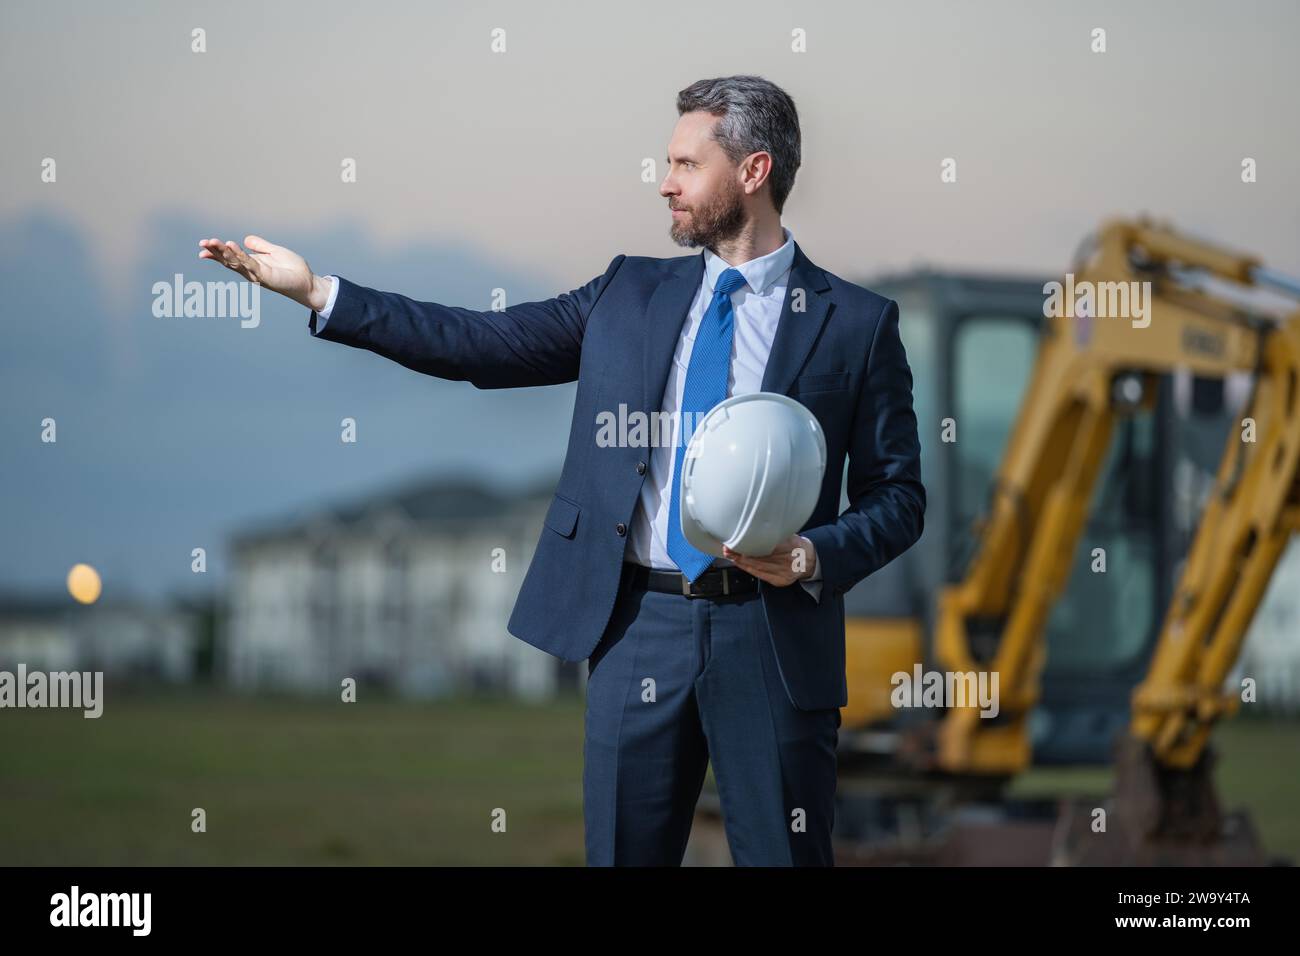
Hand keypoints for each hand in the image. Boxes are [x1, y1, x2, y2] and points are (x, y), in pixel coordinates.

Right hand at [198, 235, 328, 310]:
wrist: (307, 281)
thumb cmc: (292, 269)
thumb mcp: (274, 251)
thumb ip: (260, 246)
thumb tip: (246, 239)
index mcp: (251, 264)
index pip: (230, 257)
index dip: (217, 252)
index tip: (203, 245)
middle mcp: (251, 271)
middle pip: (229, 260)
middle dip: (215, 251)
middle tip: (203, 243)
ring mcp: (257, 274)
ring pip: (236, 262)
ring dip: (223, 252)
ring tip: (212, 242)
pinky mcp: (266, 276)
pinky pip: (250, 264)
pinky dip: (240, 255)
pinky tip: (231, 246)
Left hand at [723, 533, 816, 586]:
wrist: (809, 562)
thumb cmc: (798, 546)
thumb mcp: (791, 534)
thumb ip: (777, 532)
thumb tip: (757, 525)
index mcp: (791, 545)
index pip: (767, 545)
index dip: (751, 543)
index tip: (739, 539)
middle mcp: (787, 560)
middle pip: (759, 557)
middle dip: (741, 553)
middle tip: (729, 548)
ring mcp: (783, 572)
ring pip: (757, 567)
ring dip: (741, 561)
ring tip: (730, 554)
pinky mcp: (779, 580)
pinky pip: (760, 575)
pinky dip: (748, 569)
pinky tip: (740, 563)